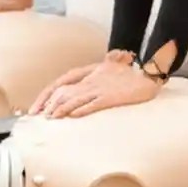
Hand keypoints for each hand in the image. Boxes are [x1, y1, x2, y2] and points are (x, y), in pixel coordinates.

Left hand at [33, 50, 160, 118]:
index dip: (48, 94)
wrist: (148, 76)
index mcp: (90, 72)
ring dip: (62, 109)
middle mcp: (92, 80)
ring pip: (75, 98)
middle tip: (40, 116)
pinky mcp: (110, 97)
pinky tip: (72, 116)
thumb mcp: (110, 68)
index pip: (62, 81)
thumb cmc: (130, 74)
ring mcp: (100, 88)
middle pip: (65, 91)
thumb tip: (86, 81)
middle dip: (50, 104)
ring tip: (51, 118)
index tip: (39, 106)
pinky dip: (81, 109)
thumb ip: (94, 75)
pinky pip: (92, 104)